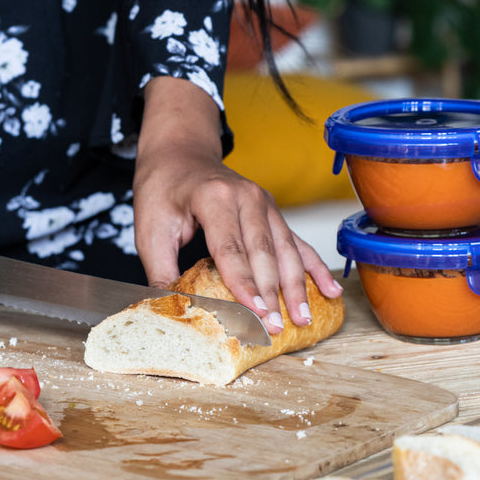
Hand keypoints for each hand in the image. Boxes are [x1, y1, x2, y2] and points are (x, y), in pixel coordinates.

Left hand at [132, 77, 341, 334]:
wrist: (180, 152)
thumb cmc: (162, 188)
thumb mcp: (149, 226)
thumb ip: (160, 270)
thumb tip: (169, 311)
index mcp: (213, 198)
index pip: (231, 249)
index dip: (244, 284)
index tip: (255, 314)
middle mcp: (245, 197)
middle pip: (263, 252)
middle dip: (272, 293)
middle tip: (275, 328)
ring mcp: (263, 201)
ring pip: (285, 249)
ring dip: (296, 285)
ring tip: (303, 318)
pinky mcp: (271, 210)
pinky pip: (297, 241)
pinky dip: (315, 266)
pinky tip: (330, 289)